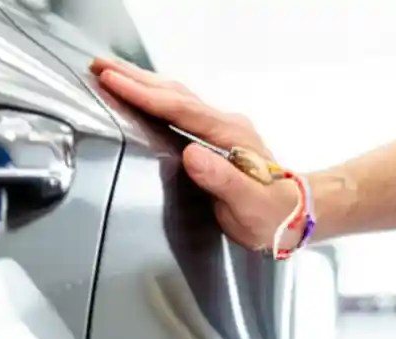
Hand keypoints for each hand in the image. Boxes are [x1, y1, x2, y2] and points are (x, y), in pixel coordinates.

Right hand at [89, 57, 304, 252]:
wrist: (296, 214)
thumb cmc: (271, 214)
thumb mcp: (247, 204)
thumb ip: (221, 180)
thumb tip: (191, 155)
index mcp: (229, 135)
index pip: (179, 109)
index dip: (144, 95)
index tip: (112, 81)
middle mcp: (225, 124)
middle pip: (174, 93)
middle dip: (135, 78)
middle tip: (99, 65)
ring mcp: (222, 127)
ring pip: (177, 97)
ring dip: (144, 84)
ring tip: (112, 73)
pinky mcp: (217, 136)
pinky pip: (181, 110)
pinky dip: (157, 98)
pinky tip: (143, 96)